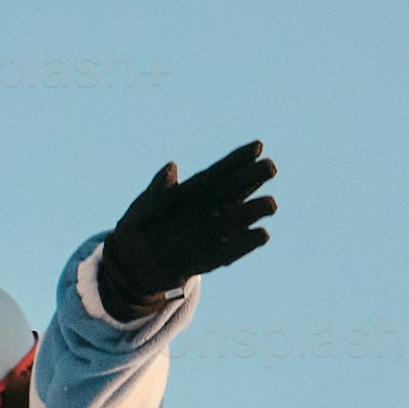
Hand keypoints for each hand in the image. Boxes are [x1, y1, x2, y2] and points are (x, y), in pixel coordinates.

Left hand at [93, 139, 277, 313]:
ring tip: (271, 205)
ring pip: (239, 217)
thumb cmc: (140, 227)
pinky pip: (232, 249)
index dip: (239, 158)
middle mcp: (210, 208)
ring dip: (256, 210)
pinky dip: (246, 243)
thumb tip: (171, 167)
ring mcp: (213, 231)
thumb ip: (157, 190)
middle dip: (254, 177)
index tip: (258, 145)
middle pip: (236, 189)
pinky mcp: (213, 256)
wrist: (137, 262)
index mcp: (195, 190)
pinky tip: (262, 234)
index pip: (221, 170)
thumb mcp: (143, 207)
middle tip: (271, 167)